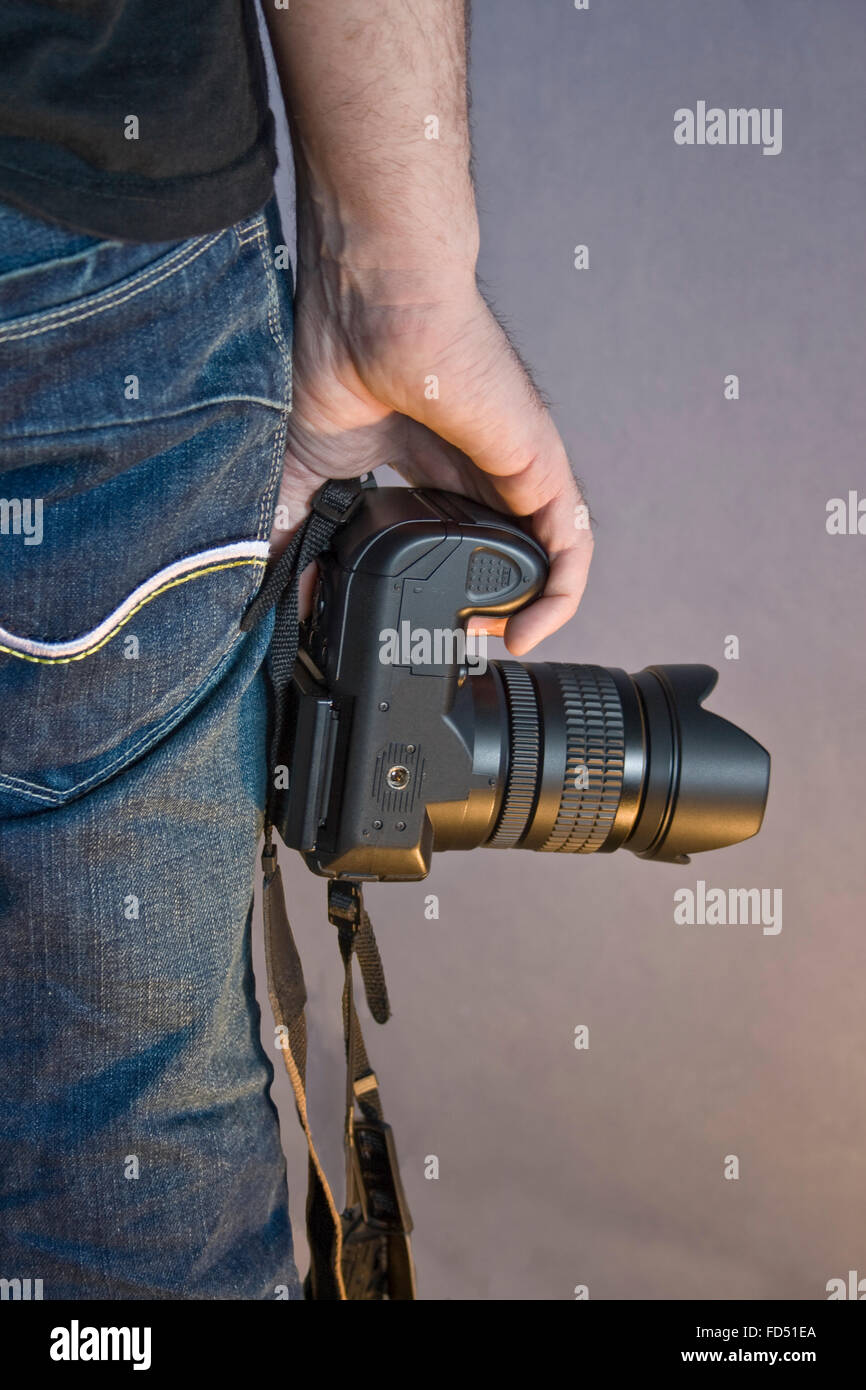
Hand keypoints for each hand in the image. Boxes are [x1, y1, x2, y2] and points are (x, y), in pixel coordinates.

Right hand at [271, 261, 592, 654]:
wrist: (376, 305)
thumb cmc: (342, 353)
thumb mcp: (305, 467)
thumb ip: (294, 527)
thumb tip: (279, 590)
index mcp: (430, 467)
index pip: (452, 539)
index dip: (440, 589)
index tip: (414, 628)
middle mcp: (478, 471)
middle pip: (500, 555)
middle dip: (483, 611)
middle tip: (450, 647)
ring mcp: (513, 470)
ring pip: (545, 557)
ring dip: (528, 611)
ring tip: (491, 645)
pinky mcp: (539, 467)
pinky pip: (571, 546)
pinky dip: (560, 596)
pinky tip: (526, 631)